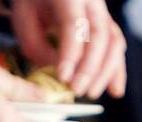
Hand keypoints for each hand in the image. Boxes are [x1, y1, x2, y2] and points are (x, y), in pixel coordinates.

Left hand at [11, 0, 126, 98]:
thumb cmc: (33, 3)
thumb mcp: (24, 19)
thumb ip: (37, 46)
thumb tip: (60, 74)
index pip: (74, 24)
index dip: (71, 53)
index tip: (63, 77)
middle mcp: (91, 2)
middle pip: (99, 35)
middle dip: (90, 67)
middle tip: (77, 90)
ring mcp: (102, 14)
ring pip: (114, 42)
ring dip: (106, 72)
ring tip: (92, 93)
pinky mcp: (107, 26)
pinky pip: (117, 48)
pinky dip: (117, 71)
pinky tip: (114, 89)